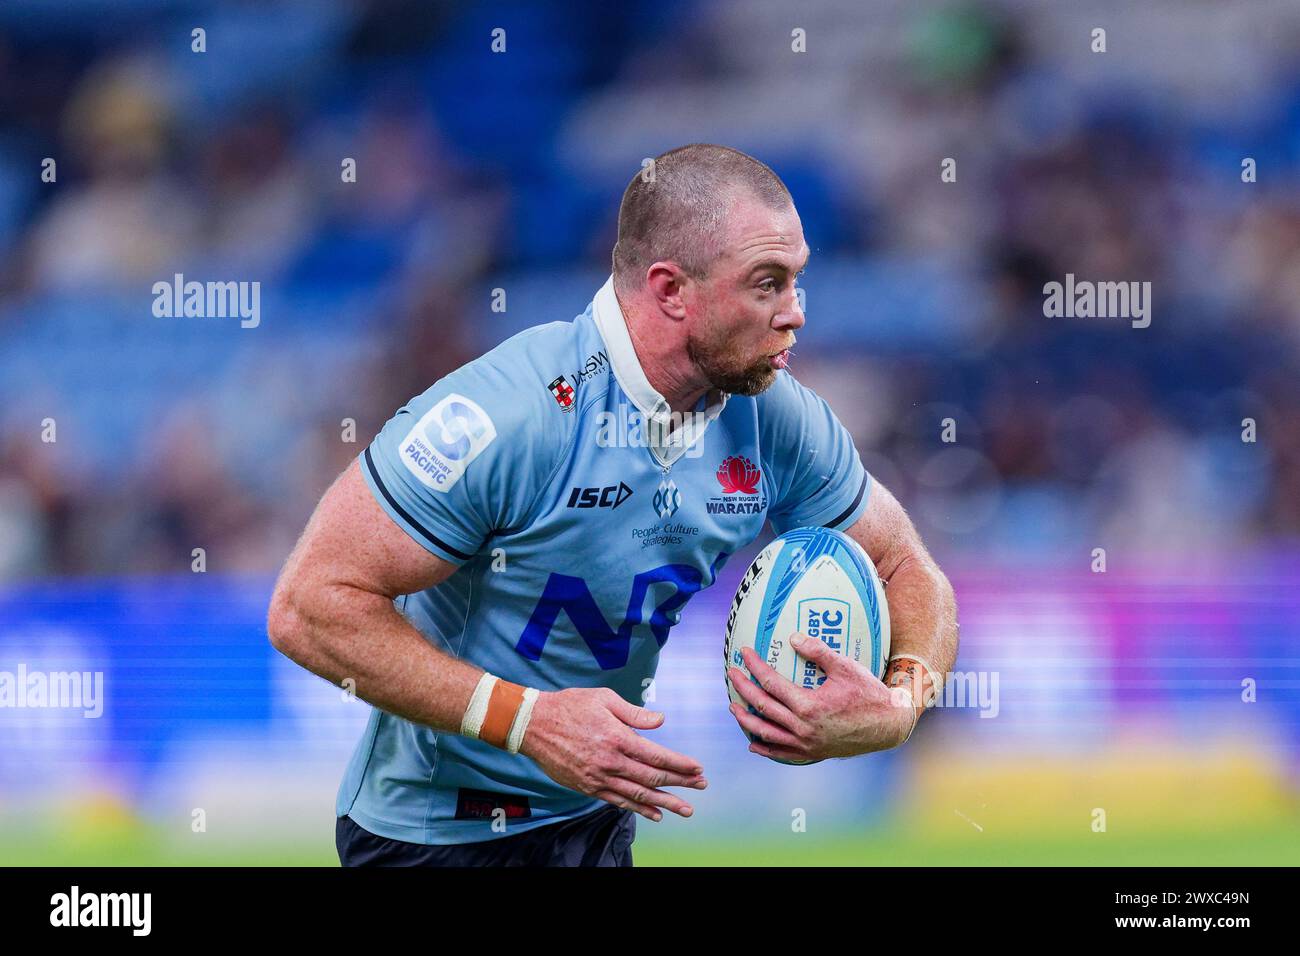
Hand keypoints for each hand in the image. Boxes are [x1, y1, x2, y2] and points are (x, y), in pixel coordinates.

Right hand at [520, 687, 706, 821]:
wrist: (533, 725)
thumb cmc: (570, 706)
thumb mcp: (604, 698)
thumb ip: (634, 713)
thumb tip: (661, 720)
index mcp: (618, 738)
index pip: (657, 756)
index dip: (680, 764)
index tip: (698, 768)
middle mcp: (611, 762)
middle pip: (653, 778)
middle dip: (680, 783)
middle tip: (701, 786)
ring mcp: (599, 778)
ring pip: (639, 795)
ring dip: (665, 803)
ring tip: (685, 810)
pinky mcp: (588, 787)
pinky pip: (618, 801)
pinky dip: (638, 810)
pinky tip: (654, 814)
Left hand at [727, 633, 914, 762]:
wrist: (889, 726)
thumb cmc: (869, 693)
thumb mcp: (846, 667)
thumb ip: (818, 652)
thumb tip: (792, 638)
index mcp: (809, 706)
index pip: (771, 684)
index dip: (755, 667)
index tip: (744, 653)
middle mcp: (803, 728)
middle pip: (762, 707)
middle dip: (743, 689)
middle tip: (732, 674)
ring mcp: (806, 744)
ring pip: (766, 733)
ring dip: (746, 720)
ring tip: (733, 707)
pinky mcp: (812, 754)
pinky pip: (781, 753)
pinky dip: (764, 748)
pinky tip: (752, 743)